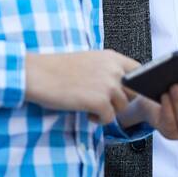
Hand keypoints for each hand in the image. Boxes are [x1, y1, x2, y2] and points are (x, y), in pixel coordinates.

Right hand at [25, 50, 139, 123]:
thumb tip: (123, 86)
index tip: (124, 92)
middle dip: (120, 101)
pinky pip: (109, 118)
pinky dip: (98, 119)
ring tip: (89, 106)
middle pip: (133, 93)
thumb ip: (108, 70)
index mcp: (111, 57)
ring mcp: (108, 85)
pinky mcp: (99, 101)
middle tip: (101, 102)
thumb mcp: (89, 61)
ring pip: (122, 107)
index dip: (135, 85)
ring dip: (108, 110)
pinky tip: (86, 112)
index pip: (140, 71)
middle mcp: (113, 69)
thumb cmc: (58, 69)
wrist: (38, 74)